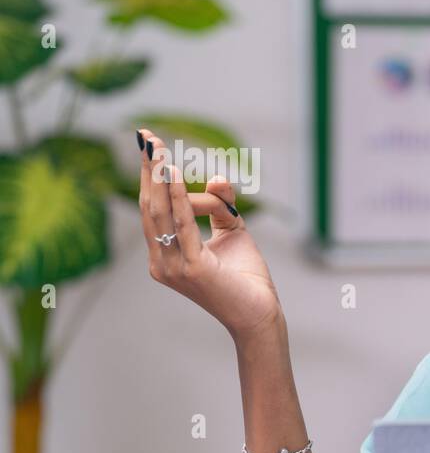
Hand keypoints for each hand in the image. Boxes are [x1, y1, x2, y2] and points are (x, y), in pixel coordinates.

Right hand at [137, 128, 282, 341]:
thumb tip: (215, 176)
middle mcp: (162, 262)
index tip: (150, 146)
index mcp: (165, 255)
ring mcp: (173, 267)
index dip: (149, 177)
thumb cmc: (246, 279)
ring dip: (158, 177)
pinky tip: (172, 174)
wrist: (259, 315)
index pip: (153, 210)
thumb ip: (222, 205)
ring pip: (161, 213)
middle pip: (150, 207)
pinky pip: (182, 224)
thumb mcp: (234, 232)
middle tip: (147, 137)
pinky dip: (177, 197)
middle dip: (148, 170)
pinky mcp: (192, 268)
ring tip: (157, 149)